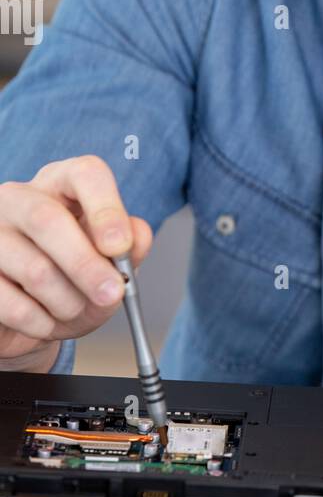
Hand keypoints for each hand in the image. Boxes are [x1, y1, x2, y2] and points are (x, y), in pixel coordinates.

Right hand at [0, 154, 151, 366]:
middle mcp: (19, 199)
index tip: (121, 247)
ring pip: (34, 268)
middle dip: (86, 265)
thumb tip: (136, 235)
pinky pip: (11, 303)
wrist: (30, 316)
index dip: (106, 209)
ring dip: (67, 302)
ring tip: (74, 309)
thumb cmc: (72, 279)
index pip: (84, 174)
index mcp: (61, 185)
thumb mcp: (108, 265)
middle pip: (48, 220)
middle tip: (111, 293)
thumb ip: (130, 248)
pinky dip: (40, 322)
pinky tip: (46, 321)